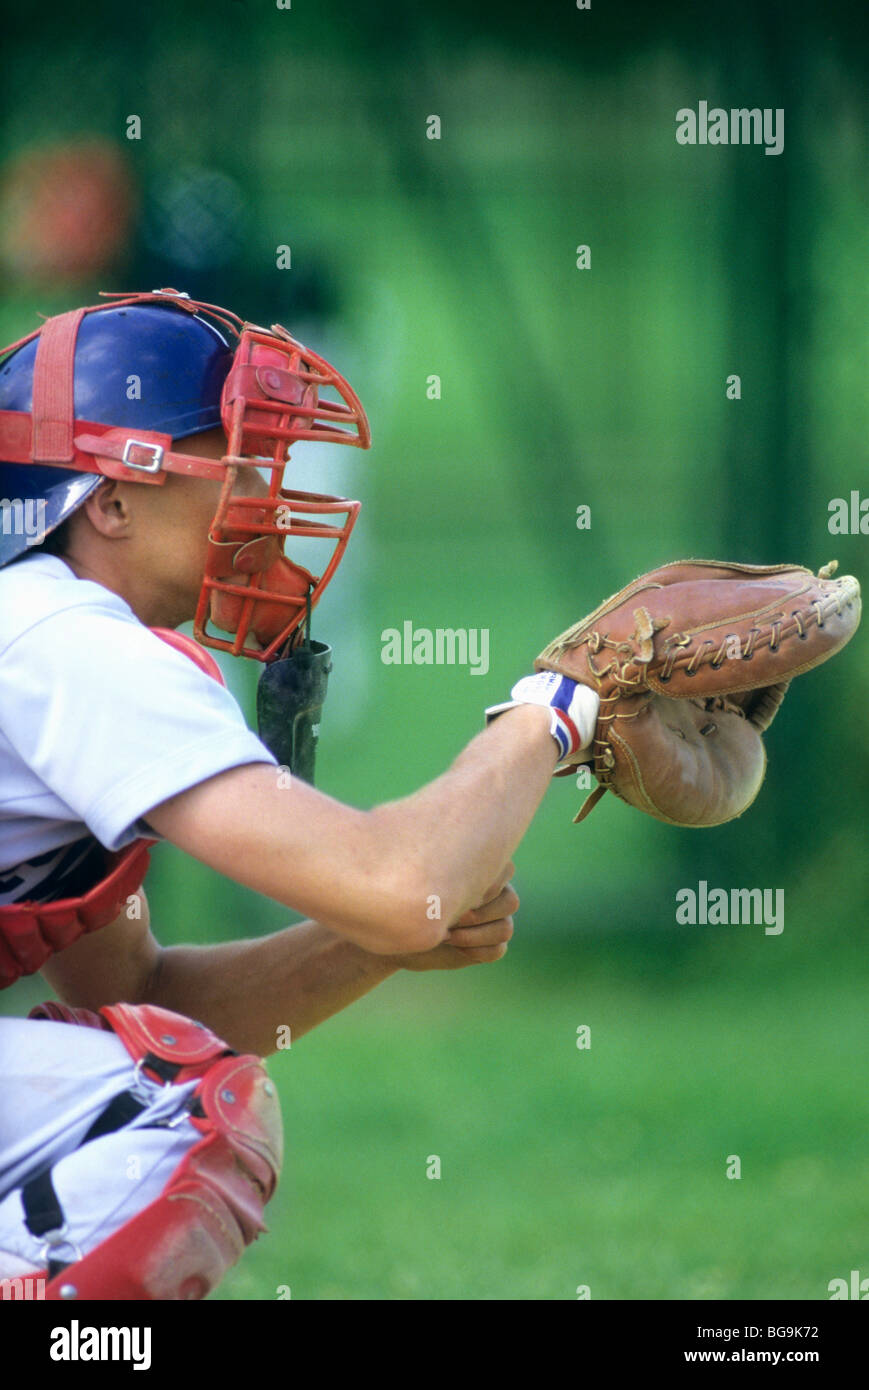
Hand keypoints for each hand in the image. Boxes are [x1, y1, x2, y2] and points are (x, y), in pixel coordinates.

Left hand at [391, 863, 518, 971]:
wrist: (403, 934)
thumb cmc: (412, 903)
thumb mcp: (426, 887)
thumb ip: (448, 878)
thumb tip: (465, 882)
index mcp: (483, 872)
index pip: (506, 871)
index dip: (487, 886)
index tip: (458, 894)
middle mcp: (494, 895)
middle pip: (510, 902)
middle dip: (480, 914)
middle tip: (453, 918)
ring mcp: (494, 921)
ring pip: (505, 928)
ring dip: (476, 935)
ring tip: (447, 935)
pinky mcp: (489, 945)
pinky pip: (498, 950)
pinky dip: (477, 951)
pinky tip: (455, 948)